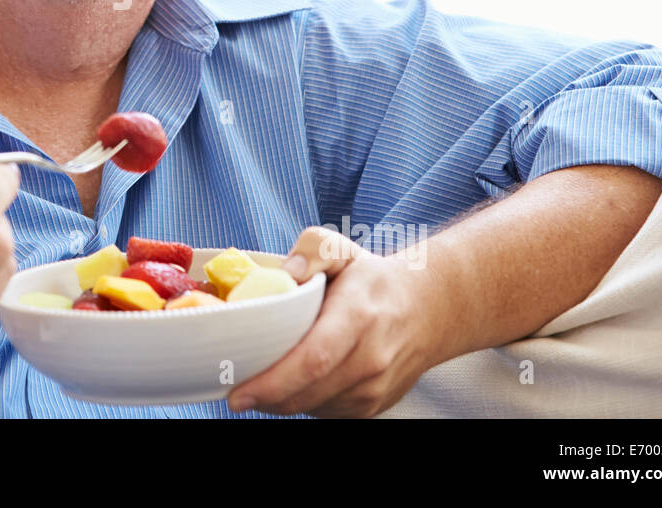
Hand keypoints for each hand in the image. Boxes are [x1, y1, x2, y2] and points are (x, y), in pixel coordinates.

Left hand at [227, 226, 440, 417]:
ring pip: (314, 407)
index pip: (313, 359)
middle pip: (309, 391)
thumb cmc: (374, 280)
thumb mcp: (343, 249)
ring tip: (258, 382)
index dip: (273, 381)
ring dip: (280, 402)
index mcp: (358, 316)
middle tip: (232, 391)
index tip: (238, 392)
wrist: (429, 309)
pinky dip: (301, 403)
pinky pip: (326, 412)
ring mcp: (375, 388)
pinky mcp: (373, 406)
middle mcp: (371, 358)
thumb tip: (286, 273)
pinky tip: (290, 384)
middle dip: (265, 397)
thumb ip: (313, 248)